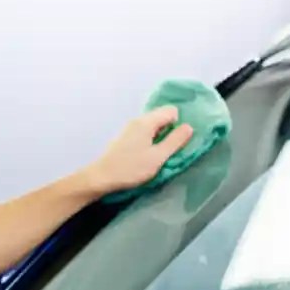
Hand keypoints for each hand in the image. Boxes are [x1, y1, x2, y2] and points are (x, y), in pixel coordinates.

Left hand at [77, 106, 194, 197]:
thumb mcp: (158, 157)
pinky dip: (150, 141)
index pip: (171, 110)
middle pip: (161, 117)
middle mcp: (137, 121)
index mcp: (146, 122)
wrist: (100, 178)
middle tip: (171, 149)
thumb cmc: (130, 168)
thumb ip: (175, 141)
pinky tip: (147, 155)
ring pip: (152, 126)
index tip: (179, 140)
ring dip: (160, 137)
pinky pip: (143, 133)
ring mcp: (129, 129)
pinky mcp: (124, 138)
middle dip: (170, 130)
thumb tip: (189, 127)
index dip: (179, 123)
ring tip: (160, 154)